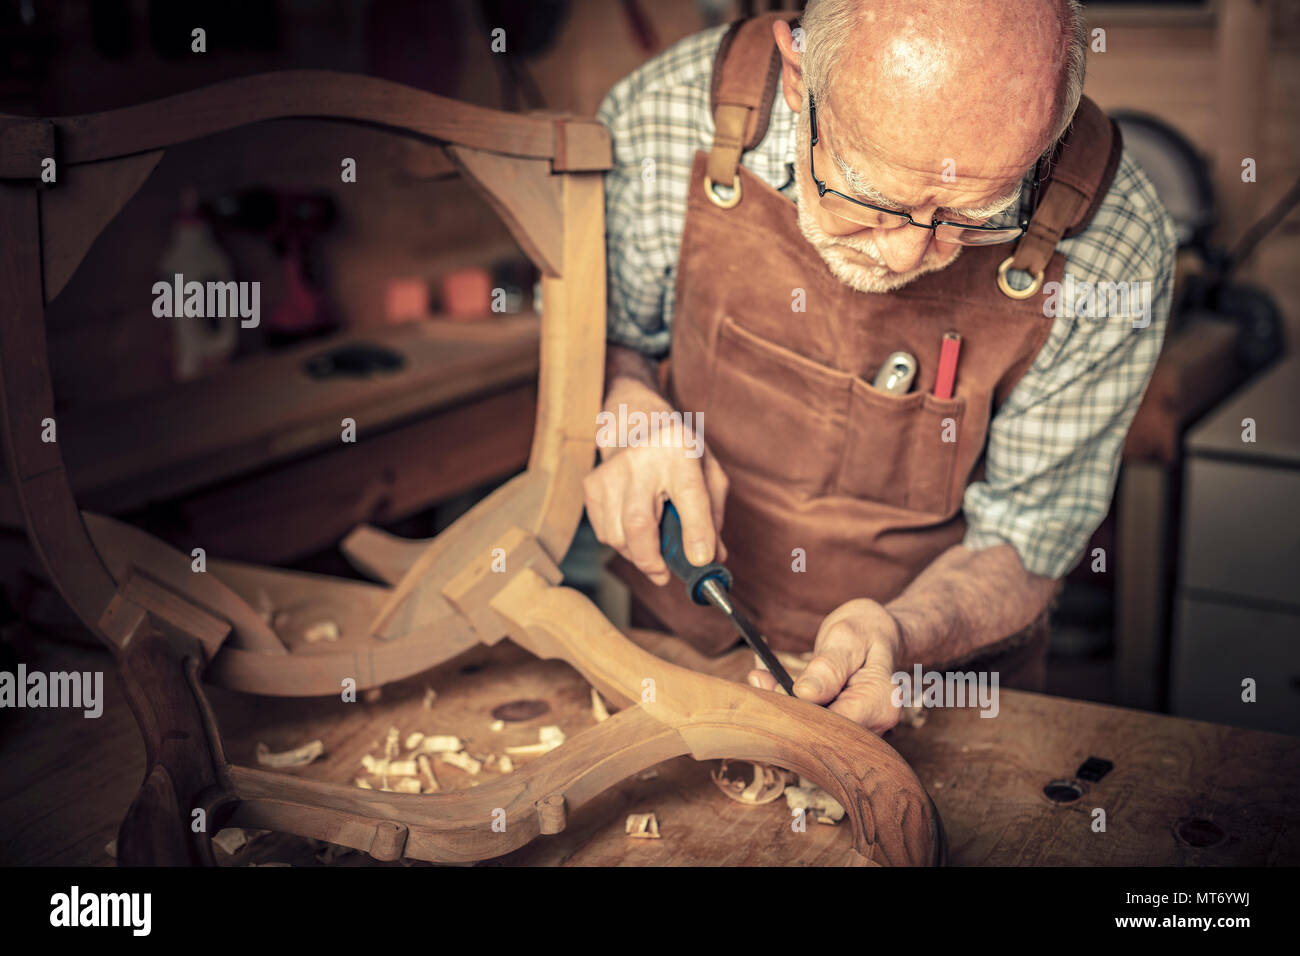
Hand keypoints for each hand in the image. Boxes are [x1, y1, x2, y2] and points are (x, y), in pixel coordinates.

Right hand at [583, 383, 728, 585]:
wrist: (635, 421)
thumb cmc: (678, 451)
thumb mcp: (708, 472)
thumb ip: (713, 516)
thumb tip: (712, 558)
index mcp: (678, 448)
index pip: (690, 496)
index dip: (697, 532)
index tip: (702, 562)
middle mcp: (640, 459)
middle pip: (639, 523)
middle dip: (652, 560)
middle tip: (665, 575)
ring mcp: (610, 472)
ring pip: (617, 535)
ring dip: (638, 555)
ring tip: (654, 551)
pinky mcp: (592, 485)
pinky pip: (604, 532)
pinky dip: (622, 544)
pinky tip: (635, 534)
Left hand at [747, 598, 902, 734]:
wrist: (878, 635)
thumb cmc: (864, 631)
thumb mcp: (846, 637)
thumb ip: (828, 666)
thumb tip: (804, 694)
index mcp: (880, 702)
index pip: (833, 725)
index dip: (799, 713)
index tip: (773, 688)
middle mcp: (875, 724)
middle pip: (822, 735)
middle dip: (786, 712)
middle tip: (761, 680)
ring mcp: (861, 731)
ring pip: (814, 733)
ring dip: (785, 710)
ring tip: (764, 678)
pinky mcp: (845, 730)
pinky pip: (814, 727)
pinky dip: (792, 709)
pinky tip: (772, 686)